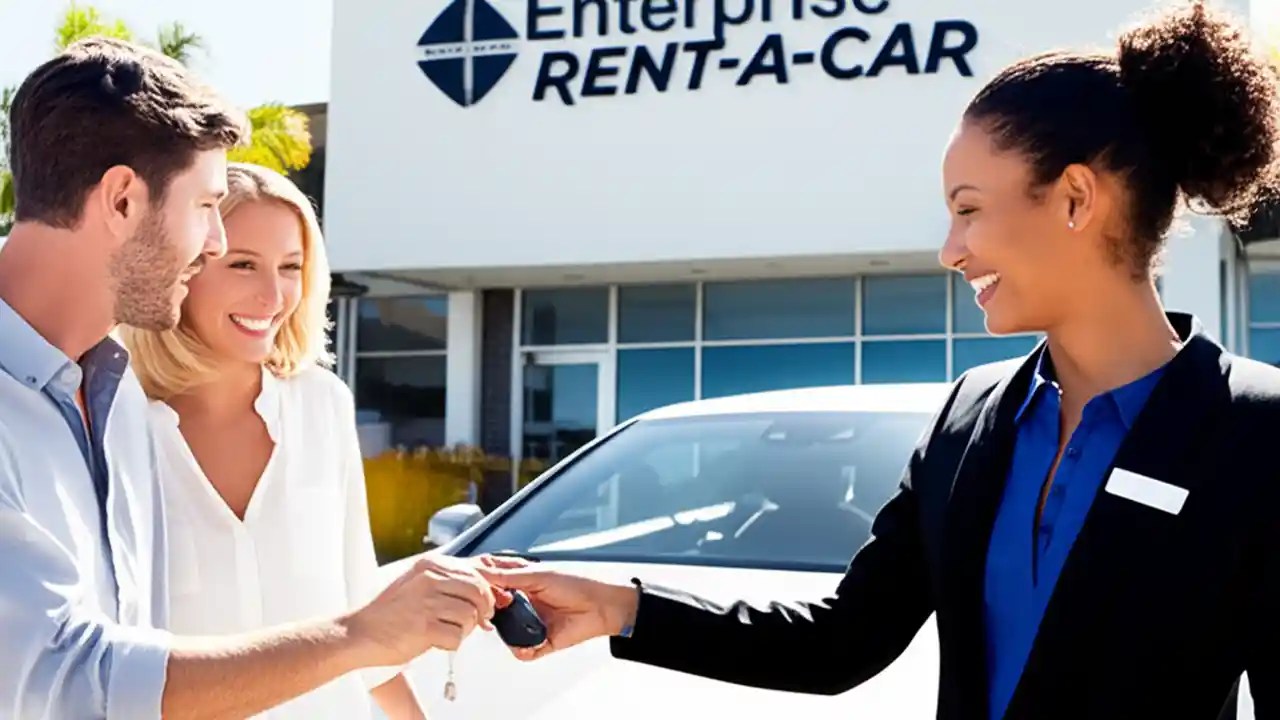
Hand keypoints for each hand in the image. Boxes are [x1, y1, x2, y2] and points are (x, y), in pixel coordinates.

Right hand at [343, 554, 498, 666]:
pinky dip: (452, 643)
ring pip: (471, 615)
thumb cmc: (391, 612)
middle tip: (477, 621)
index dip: (490, 590)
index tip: (493, 603)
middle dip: (483, 610)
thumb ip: (451, 583)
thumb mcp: (420, 583)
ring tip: (448, 630)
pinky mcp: (425, 627)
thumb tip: (488, 593)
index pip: (477, 571)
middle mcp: (430, 578)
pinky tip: (437, 641)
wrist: (360, 633)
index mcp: (431, 565)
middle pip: (479, 591)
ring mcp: (428, 602)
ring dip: (465, 628)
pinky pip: (458, 637)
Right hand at [477, 564, 639, 660]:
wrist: (602, 606)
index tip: (474, 588)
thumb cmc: (576, 585)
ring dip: (506, 631)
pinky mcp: (539, 642)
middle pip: (494, 610)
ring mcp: (530, 623)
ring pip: (505, 632)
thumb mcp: (538, 575)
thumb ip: (508, 576)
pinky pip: (522, 651)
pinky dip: (522, 649)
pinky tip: (529, 642)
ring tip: (515, 623)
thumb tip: (481, 573)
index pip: (492, 583)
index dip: (481, 586)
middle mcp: (522, 603)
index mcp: (520, 582)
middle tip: (493, 608)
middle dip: (490, 611)